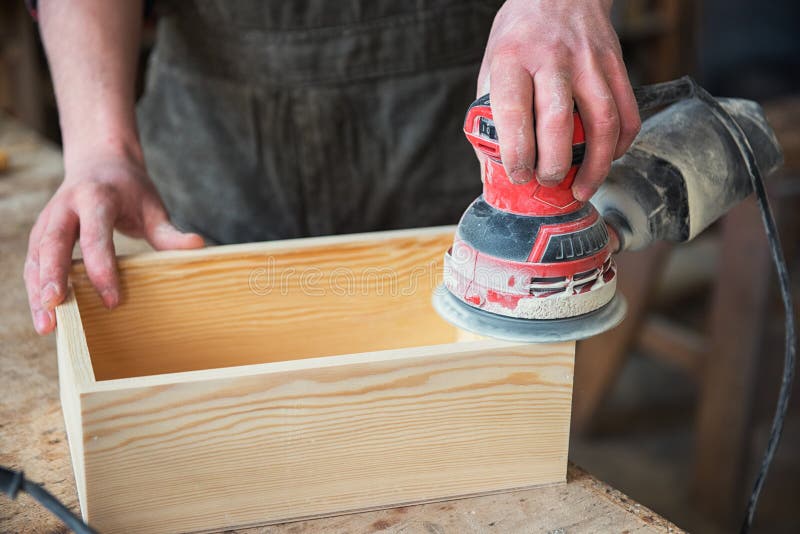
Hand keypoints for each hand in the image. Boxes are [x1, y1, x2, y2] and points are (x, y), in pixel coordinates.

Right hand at [24, 149, 204, 334]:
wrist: (100, 161)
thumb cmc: (130, 189)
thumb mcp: (152, 206)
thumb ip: (168, 231)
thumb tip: (198, 246)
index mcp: (96, 197)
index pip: (96, 236)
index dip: (102, 269)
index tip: (112, 301)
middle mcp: (65, 206)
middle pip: (53, 243)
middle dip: (53, 276)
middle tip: (56, 307)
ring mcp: (48, 219)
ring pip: (37, 255)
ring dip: (38, 289)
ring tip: (46, 325)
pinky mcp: (40, 232)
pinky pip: (34, 261)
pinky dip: (36, 288)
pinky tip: (44, 315)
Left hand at [478, 0, 640, 200]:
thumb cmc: (519, 37)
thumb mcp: (491, 67)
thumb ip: (489, 117)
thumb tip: (492, 173)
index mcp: (513, 60)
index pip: (514, 112)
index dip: (516, 153)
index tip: (518, 176)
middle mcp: (552, 58)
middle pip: (559, 121)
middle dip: (554, 164)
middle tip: (547, 183)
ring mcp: (589, 61)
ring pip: (602, 121)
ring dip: (595, 164)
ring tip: (581, 189)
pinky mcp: (616, 64)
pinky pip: (627, 113)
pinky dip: (620, 145)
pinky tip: (606, 160)